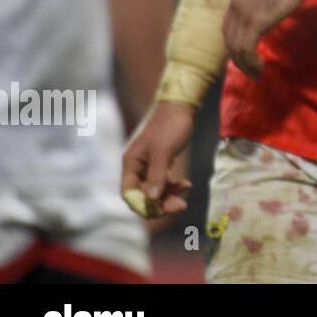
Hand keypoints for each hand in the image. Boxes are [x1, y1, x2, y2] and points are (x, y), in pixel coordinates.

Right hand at [121, 102, 194, 218]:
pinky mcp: (161, 160)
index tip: (161, 211)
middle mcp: (137, 166)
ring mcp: (149, 163)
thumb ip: (157, 175)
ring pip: (155, 188)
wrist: (181, 105)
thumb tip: (151, 200)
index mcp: (131, 163)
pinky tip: (187, 184)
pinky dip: (174, 184)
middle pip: (144, 194)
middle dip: (161, 202)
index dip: (143, 206)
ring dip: (169, 194)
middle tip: (181, 206)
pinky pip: (164, 180)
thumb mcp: (163, 152)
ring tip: (186, 190)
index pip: (130, 194)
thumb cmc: (170, 126)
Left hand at [222, 0, 309, 77]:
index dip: (234, 45)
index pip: (228, 28)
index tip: (246, 56)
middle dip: (238, 59)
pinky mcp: (255, 22)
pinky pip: (246, 48)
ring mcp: (244, 13)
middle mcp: (235, 5)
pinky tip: (260, 67)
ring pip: (236, 47)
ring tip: (256, 73)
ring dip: (245, 65)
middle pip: (229, 39)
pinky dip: (251, 62)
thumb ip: (262, 1)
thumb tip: (267, 12)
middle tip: (251, 70)